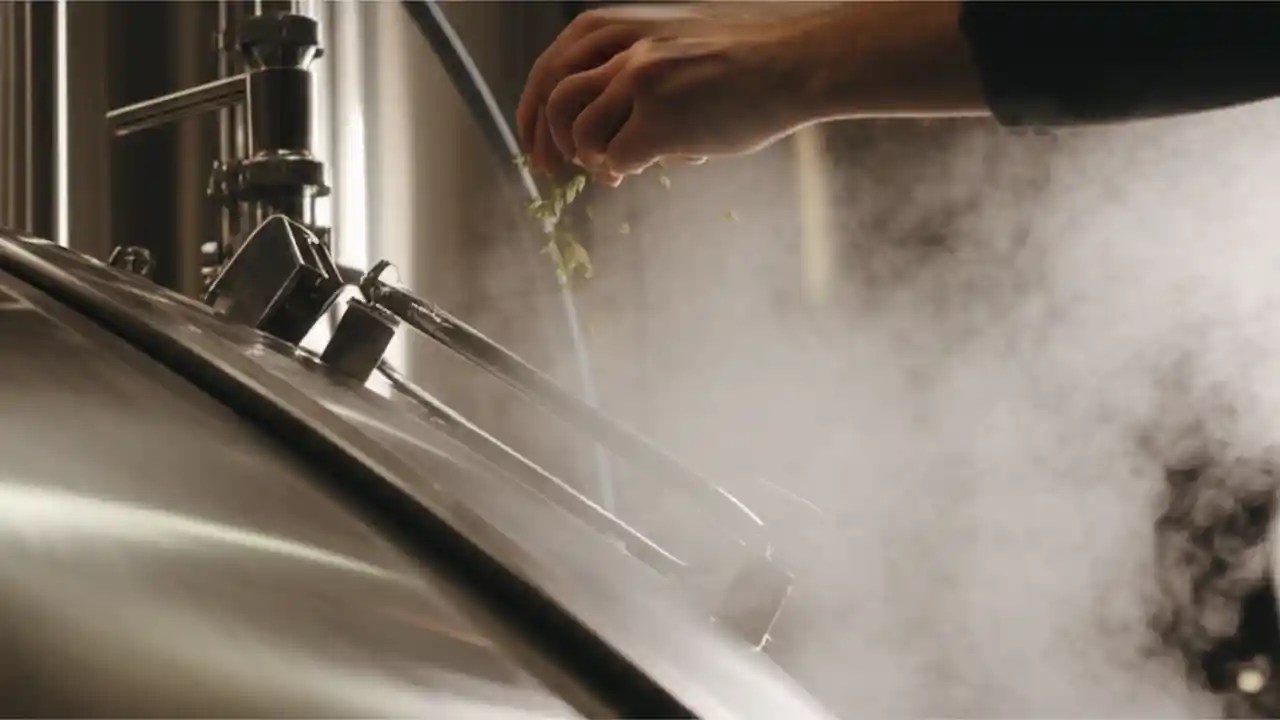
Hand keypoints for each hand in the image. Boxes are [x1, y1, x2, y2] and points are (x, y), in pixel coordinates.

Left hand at [516, 3, 985, 185]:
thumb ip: (638, 69)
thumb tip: (608, 121)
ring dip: (589, 159)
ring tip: (612, 170)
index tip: (535, 140)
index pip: (554, 65)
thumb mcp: (680, 40)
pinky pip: (617, 158)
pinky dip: (620, 170)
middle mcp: (626, 49)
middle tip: (550, 171)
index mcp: (624, 25)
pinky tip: (636, 171)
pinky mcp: (661, 120)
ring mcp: (641, 82)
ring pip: (580, 133)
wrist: (797, 63)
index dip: (534, 107)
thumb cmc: (748, 60)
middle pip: (553, 99)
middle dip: (544, 142)